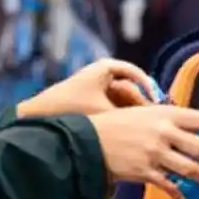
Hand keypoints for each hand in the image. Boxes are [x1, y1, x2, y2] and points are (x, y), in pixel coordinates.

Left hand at [17, 59, 155, 118]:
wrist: (40, 119)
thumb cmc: (71, 109)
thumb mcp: (105, 110)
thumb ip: (133, 112)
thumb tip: (158, 116)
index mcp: (105, 68)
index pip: (136, 74)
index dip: (149, 87)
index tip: (157, 102)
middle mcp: (103, 76)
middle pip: (131, 88)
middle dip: (142, 104)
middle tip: (153, 119)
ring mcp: (99, 89)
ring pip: (125, 99)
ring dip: (134, 112)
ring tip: (142, 126)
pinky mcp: (95, 102)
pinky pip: (117, 107)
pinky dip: (124, 116)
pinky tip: (131, 129)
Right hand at [88, 105, 198, 198]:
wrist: (86, 141)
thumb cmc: (118, 124)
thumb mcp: (146, 112)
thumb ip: (171, 119)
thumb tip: (198, 128)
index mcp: (167, 114)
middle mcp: (164, 132)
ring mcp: (155, 154)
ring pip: (192, 170)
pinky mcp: (145, 172)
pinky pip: (170, 187)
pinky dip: (180, 196)